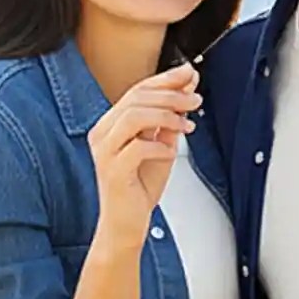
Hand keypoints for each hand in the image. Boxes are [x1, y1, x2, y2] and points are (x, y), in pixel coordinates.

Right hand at [88, 62, 199, 235]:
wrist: (126, 224)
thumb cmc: (138, 187)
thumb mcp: (160, 146)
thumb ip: (169, 120)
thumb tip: (186, 91)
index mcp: (111, 124)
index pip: (137, 91)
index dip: (165, 79)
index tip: (189, 74)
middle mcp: (103, 134)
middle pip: (136, 98)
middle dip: (171, 95)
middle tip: (195, 99)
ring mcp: (105, 152)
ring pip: (134, 116)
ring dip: (166, 116)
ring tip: (186, 125)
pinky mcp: (113, 171)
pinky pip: (137, 147)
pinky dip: (160, 146)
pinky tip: (170, 152)